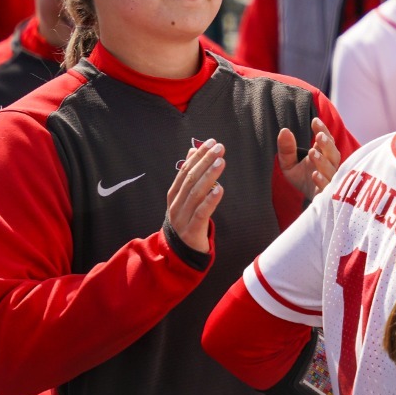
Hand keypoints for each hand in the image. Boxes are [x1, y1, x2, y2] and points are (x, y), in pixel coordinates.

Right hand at [167, 138, 225, 252]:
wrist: (180, 252)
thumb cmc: (186, 219)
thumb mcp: (185, 197)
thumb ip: (189, 175)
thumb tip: (193, 150)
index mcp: (174, 194)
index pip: (185, 171)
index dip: (198, 156)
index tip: (211, 142)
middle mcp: (176, 204)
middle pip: (191, 179)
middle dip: (205, 161)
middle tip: (219, 147)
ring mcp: (182, 217)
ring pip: (196, 193)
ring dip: (209, 176)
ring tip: (221, 162)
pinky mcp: (192, 230)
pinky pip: (201, 213)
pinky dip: (210, 201)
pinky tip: (220, 189)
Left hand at [277, 118, 339, 200]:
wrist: (309, 202)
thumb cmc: (302, 179)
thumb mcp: (288, 163)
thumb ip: (286, 148)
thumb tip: (284, 130)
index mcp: (323, 155)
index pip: (326, 140)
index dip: (322, 130)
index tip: (315, 121)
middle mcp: (329, 165)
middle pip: (333, 153)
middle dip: (327, 144)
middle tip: (319, 136)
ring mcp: (330, 179)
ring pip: (332, 168)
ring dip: (323, 161)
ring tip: (313, 153)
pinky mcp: (327, 194)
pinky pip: (328, 186)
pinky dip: (322, 180)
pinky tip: (315, 174)